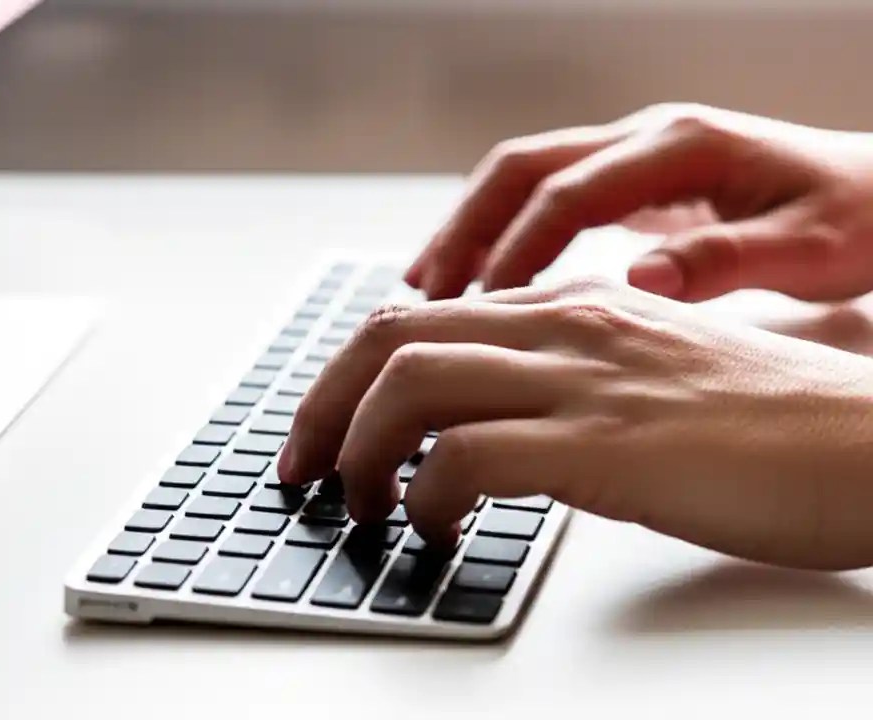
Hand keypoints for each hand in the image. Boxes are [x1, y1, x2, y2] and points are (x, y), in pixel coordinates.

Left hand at [277, 278, 872, 570]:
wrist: (871, 443)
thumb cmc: (767, 423)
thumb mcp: (642, 373)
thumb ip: (560, 374)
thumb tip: (476, 418)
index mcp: (568, 306)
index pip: (416, 317)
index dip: (346, 375)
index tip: (320, 427)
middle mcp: (563, 326)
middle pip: (388, 338)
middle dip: (320, 406)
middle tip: (301, 469)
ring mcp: (583, 380)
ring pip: (409, 385)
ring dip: (358, 451)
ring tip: (362, 505)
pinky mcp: (607, 446)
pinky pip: (467, 457)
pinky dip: (426, 497)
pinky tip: (438, 530)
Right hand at [405, 103, 872, 302]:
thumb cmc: (861, 218)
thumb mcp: (814, 248)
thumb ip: (726, 260)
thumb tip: (638, 279)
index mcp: (682, 147)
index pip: (567, 193)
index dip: (513, 250)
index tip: (477, 308)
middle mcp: (647, 139)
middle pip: (521, 169)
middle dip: (464, 229)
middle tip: (422, 293)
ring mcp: (636, 155)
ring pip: (523, 179)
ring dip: (471, 228)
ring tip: (428, 289)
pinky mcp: (635, 181)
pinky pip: (547, 198)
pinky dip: (504, 235)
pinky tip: (484, 280)